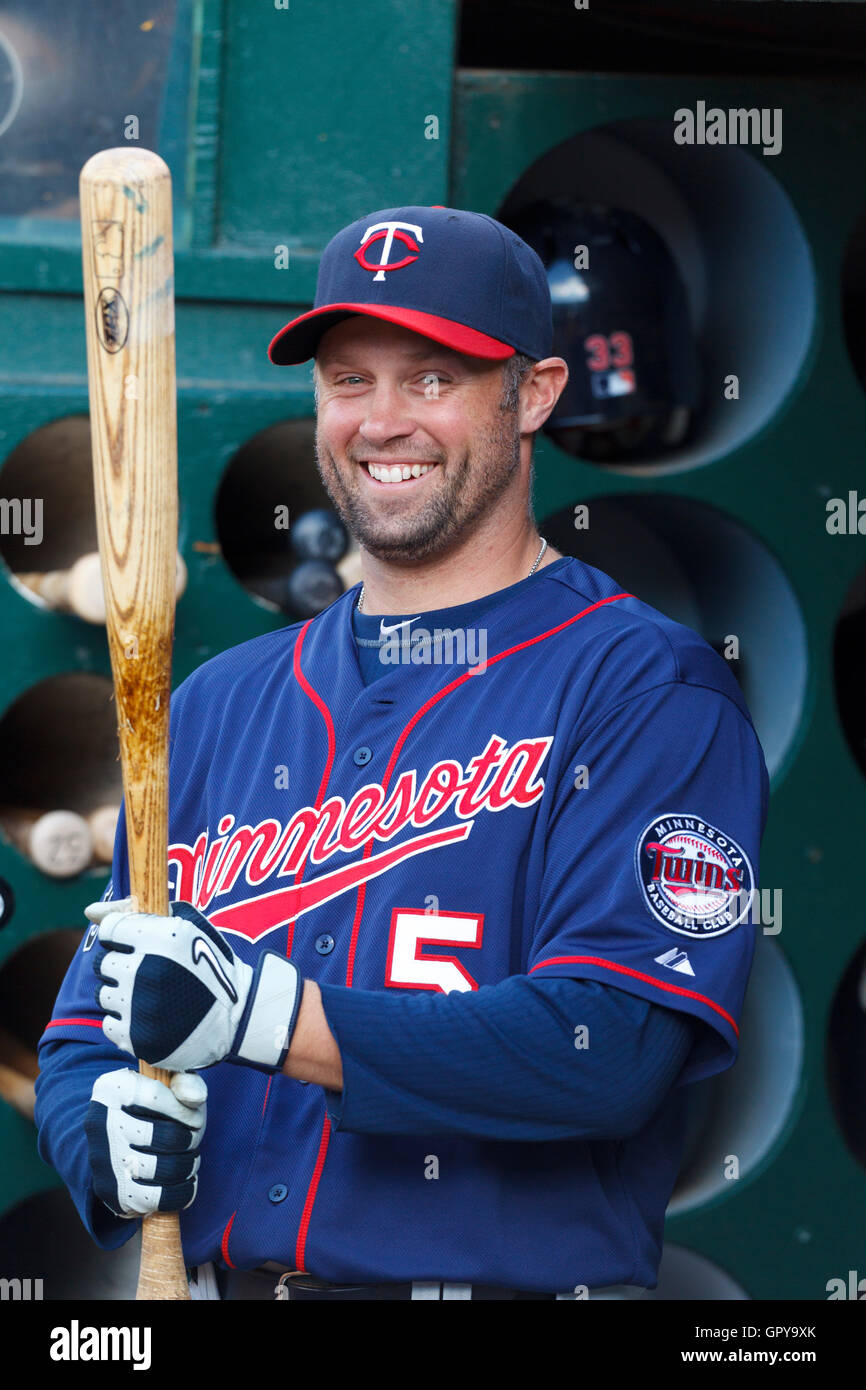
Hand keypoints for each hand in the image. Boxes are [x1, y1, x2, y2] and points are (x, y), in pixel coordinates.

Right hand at [85, 1068, 206, 1217]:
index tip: (193, 1119)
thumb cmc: (152, 1107)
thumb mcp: (167, 1084)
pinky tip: (185, 1181)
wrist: (116, 1138)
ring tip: (190, 1159)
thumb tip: (195, 1096)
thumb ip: (185, 1082)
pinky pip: (155, 1198)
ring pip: (164, 1169)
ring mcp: (102, 1159)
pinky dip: (181, 1192)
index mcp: (112, 1088)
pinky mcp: (109, 1190)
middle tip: (192, 1139)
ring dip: (188, 1165)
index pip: (155, 1097)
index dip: (185, 1111)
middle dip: (191, 1140)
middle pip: (166, 1137)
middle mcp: (100, 1122)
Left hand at [90, 899, 300, 1072]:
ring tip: (150, 996)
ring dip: (121, 994)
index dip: (125, 936)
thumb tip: (89, 911)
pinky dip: (124, 1022)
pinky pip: (109, 1025)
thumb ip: (136, 911)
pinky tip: (148, 1017)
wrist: (237, 1015)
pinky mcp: (138, 1039)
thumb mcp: (186, 923)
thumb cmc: (210, 962)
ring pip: (104, 995)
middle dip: (122, 964)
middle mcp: (146, 972)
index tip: (141, 945)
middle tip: (148, 972)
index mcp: (161, 937)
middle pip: (103, 963)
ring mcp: (140, 1008)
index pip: (111, 930)